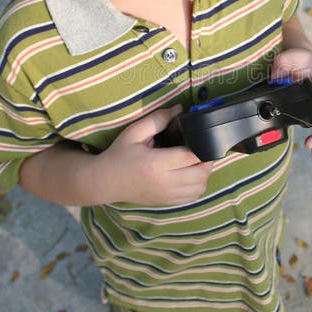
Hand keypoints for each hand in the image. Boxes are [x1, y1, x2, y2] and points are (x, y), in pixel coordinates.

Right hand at [97, 105, 213, 204]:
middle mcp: (164, 182)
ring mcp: (167, 195)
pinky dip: (197, 186)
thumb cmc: (119, 155)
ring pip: (200, 187)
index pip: (191, 156)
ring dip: (203, 174)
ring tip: (195, 162)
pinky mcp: (166, 202)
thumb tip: (179, 109)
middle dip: (206, 160)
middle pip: (201, 174)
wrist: (104, 181)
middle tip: (201, 149)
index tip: (200, 137)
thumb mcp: (134, 133)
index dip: (202, 147)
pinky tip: (189, 175)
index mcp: (157, 163)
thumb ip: (157, 120)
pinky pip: (192, 197)